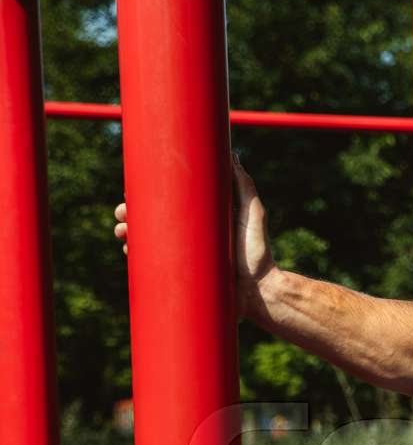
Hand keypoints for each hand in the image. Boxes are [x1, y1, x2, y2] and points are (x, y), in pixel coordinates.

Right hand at [110, 154, 278, 321]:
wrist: (259, 290)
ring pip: (145, 238)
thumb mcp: (252, 213)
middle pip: (150, 217)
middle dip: (128, 212)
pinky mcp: (181, 272)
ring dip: (126, 231)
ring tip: (121, 232)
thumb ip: (243, 185)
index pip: (167, 199)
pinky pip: (151, 261)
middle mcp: (188, 233)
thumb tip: (232, 154)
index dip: (147, 193)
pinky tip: (128, 249)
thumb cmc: (258, 251)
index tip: (131, 188)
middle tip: (121, 213)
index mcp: (200, 216)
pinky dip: (136, 254)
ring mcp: (183, 253)